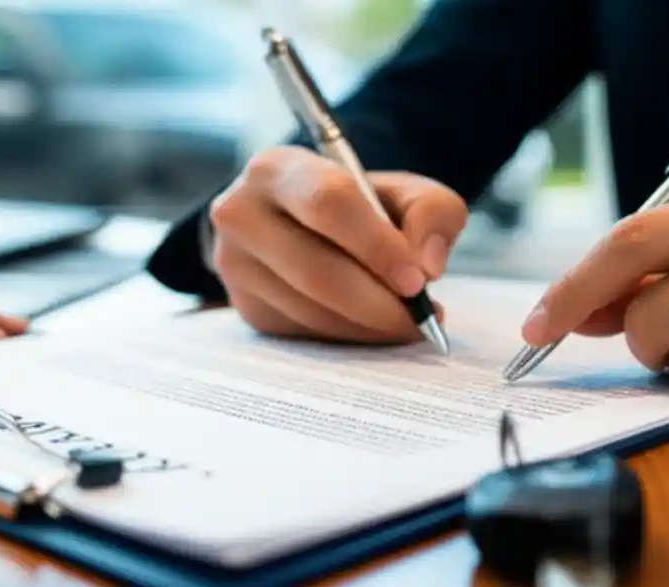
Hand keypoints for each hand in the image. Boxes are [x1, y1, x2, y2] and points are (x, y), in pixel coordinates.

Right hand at [209, 146, 468, 342]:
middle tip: (421, 318)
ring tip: (408, 322)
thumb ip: (432, 213)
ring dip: (369, 326)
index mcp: (277, 168)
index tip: (417, 281)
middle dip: (378, 303)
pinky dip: (350, 336)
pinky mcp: (246, 307)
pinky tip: (374, 325)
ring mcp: (236, 266)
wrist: (303, 223)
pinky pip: (305, 332)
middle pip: (315, 270)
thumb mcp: (403, 191)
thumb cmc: (358, 205)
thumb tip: (428, 265)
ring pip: (311, 309)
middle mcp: (241, 214)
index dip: (376, 246)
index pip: (328, 205)